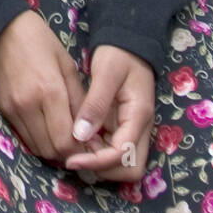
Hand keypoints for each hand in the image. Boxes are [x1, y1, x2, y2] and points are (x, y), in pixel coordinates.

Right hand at [0, 11, 85, 161]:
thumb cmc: (39, 40)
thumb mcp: (66, 64)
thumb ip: (78, 100)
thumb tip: (90, 131)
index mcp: (50, 91)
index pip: (66, 141)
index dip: (81, 151)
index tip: (91, 146)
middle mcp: (28, 106)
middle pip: (51, 150)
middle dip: (69, 153)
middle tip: (80, 144)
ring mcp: (12, 109)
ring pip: (36, 148)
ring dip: (52, 149)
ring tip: (65, 137)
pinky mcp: (1, 109)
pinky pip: (23, 136)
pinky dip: (38, 139)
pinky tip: (47, 128)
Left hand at [63, 45, 155, 180]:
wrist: (128, 43)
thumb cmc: (118, 54)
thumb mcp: (106, 73)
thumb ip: (95, 103)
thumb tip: (81, 135)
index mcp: (139, 116)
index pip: (123, 155)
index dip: (97, 162)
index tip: (72, 159)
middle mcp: (140, 129)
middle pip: (129, 169)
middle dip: (102, 169)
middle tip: (76, 153)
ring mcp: (132, 129)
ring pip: (121, 163)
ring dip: (98, 162)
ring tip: (74, 145)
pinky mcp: (122, 127)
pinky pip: (112, 150)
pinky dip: (96, 152)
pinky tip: (78, 138)